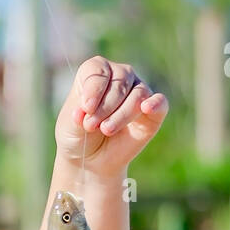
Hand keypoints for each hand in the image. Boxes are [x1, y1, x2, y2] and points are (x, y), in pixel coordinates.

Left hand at [54, 56, 167, 178]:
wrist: (90, 159)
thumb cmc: (78, 135)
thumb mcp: (69, 126)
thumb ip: (79, 114)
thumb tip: (88, 108)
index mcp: (96, 72)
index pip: (98, 70)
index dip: (93, 88)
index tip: (86, 108)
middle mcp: (120, 76)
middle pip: (119, 83)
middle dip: (104, 107)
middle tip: (91, 126)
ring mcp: (138, 92)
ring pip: (137, 95)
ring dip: (121, 114)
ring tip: (106, 130)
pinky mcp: (153, 112)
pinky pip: (160, 102)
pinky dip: (155, 104)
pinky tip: (147, 108)